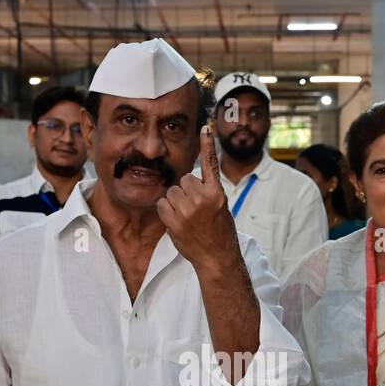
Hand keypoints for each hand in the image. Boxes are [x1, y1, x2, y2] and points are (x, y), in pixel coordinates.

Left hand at [156, 125, 240, 273]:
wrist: (216, 257)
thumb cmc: (220, 232)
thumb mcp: (221, 207)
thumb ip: (208, 191)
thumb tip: (189, 181)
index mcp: (217, 194)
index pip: (210, 164)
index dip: (207, 145)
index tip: (205, 128)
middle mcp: (202, 199)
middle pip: (184, 179)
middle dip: (187, 191)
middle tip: (196, 208)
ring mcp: (187, 210)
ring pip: (172, 191)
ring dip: (176, 201)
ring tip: (188, 216)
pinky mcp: (174, 221)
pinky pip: (163, 204)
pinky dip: (167, 211)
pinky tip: (178, 221)